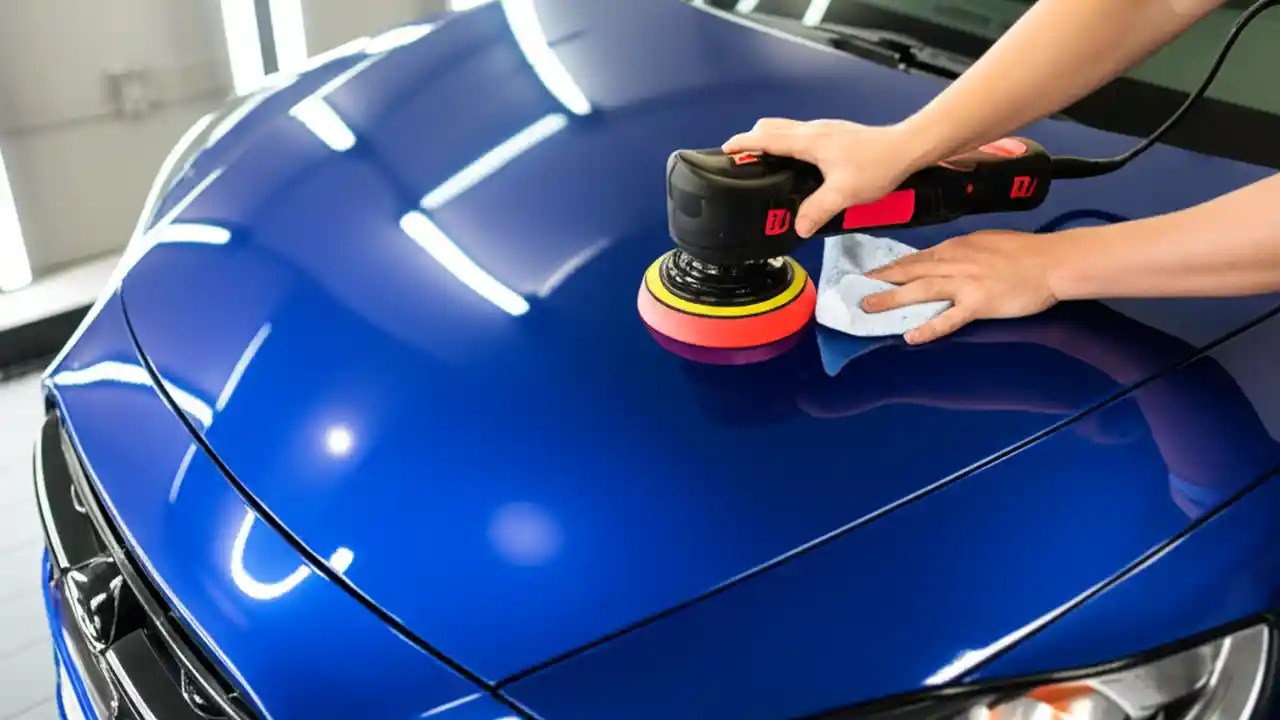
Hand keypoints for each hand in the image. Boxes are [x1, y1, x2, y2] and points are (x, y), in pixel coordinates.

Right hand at [722, 119, 925, 237]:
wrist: (907, 148)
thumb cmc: (878, 164)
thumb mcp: (843, 194)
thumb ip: (816, 211)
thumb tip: (798, 227)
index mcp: (808, 141)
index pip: (765, 138)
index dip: (742, 144)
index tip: (725, 150)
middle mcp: (813, 130)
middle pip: (771, 128)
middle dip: (753, 140)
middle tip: (743, 161)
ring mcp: (825, 130)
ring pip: (787, 130)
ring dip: (771, 141)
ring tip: (765, 164)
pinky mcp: (835, 135)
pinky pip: (801, 135)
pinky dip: (789, 145)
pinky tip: (797, 165)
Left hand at [862, 230, 1061, 343]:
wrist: (1053, 262)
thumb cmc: (1025, 252)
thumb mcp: (986, 242)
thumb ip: (960, 252)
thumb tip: (938, 260)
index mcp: (956, 247)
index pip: (915, 258)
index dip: (890, 268)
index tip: (869, 274)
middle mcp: (955, 262)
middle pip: (910, 271)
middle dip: (880, 281)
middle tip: (854, 289)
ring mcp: (967, 282)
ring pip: (921, 290)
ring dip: (892, 299)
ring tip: (868, 308)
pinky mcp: (980, 303)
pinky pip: (949, 318)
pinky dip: (929, 327)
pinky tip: (911, 337)